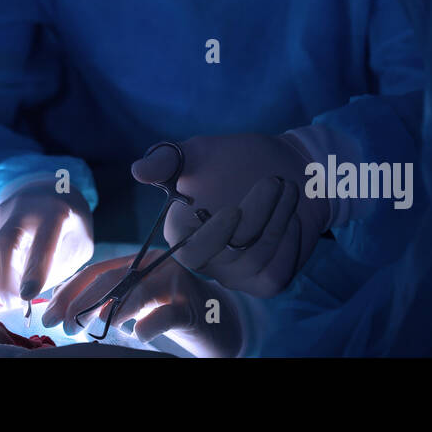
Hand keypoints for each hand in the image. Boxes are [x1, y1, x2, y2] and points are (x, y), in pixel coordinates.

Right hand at [0, 177, 93, 310]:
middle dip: (4, 280)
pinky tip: (16, 264)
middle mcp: (24, 207)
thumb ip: (59, 270)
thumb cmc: (69, 228)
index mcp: (55, 213)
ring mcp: (1, 213)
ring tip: (23, 279)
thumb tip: (27, 295)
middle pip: (4, 244)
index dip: (35, 271)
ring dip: (3, 278)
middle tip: (12, 304)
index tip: (27, 295)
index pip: (43, 242)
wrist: (50, 195)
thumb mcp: (79, 247)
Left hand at [42, 253, 244, 356]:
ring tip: (87, 330)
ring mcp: (177, 283)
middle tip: (61, 326)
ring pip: (136, 292)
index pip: (96, 271)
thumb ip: (110, 301)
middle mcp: (156, 266)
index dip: (69, 291)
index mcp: (139, 263)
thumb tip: (64, 311)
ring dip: (107, 312)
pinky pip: (166, 314)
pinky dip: (148, 325)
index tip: (48, 313)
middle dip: (79, 302)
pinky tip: (136, 336)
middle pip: (110, 279)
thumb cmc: (172, 316)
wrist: (222, 326)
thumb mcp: (138, 305)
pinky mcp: (193, 306)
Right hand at [131, 133, 329, 296]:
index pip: (192, 251)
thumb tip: (137, 170)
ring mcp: (237, 274)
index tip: (235, 208)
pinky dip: (289, 246)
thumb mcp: (200, 152)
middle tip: (276, 182)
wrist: (285, 168)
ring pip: (256, 261)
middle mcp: (207, 260)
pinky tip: (294, 218)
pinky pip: (276, 275)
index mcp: (182, 234)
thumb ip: (167, 161)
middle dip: (257, 218)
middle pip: (230, 255)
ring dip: (277, 223)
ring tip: (288, 187)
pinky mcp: (265, 279)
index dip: (214, 235)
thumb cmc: (237, 158)